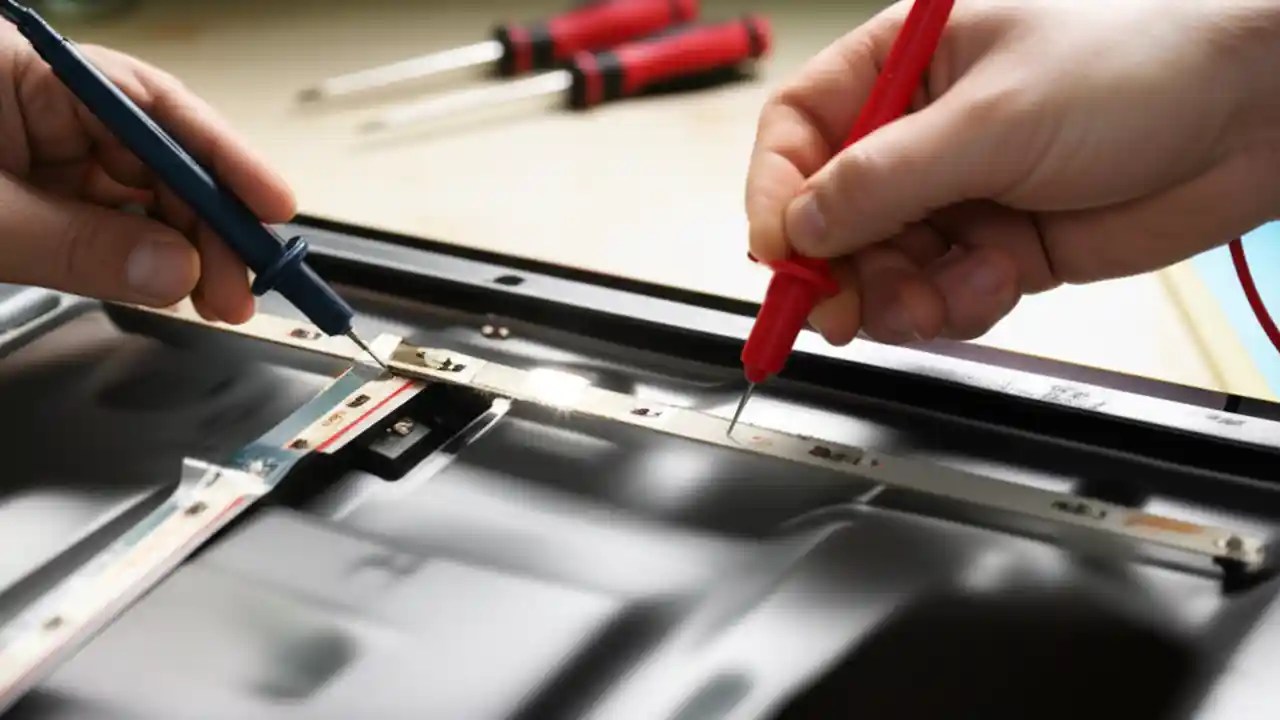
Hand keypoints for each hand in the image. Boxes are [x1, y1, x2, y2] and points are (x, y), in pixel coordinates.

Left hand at [0, 27, 294, 321]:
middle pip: (162, 159)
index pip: (154, 107)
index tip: (273, 206)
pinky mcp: (46, 193)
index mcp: (30, 74)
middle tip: (241, 288)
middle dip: (211, 228)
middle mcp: (52, 106)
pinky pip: (115, 222)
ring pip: (147, 197)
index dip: (223, 158)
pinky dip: (149, 259)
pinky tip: (176, 284)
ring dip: (189, 253)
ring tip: (218, 300)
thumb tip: (176, 273)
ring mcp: (49, 150)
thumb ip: (78, 246)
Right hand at [746, 0, 1279, 344]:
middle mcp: (921, 133)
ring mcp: (960, 193)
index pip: (800, 133)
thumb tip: (800, 225)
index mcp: (903, 66)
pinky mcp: (999, 247)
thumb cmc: (1141, 62)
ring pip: (883, 268)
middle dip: (838, 269)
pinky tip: (999, 282)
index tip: (779, 256)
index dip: (775, 197)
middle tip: (844, 312)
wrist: (1259, 112)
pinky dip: (958, 304)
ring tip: (941, 297)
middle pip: (832, 216)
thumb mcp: (994, 117)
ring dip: (901, 298)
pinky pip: (942, 294)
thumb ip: (886, 178)